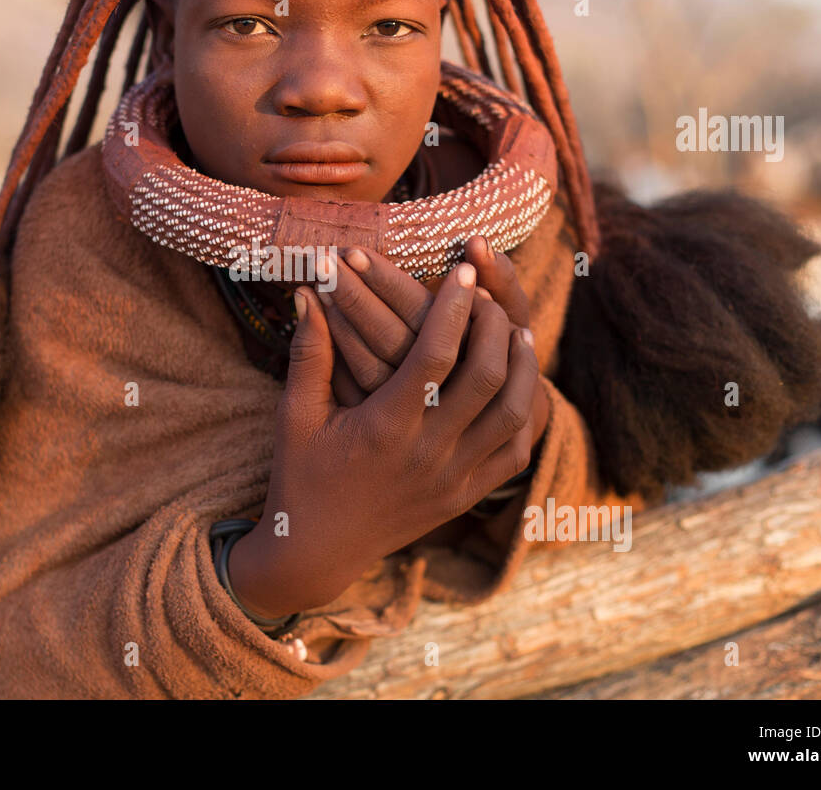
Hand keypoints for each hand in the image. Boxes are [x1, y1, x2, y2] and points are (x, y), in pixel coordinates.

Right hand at [227, 262, 540, 619]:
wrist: (319, 551)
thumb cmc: (300, 476)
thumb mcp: (295, 414)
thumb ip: (308, 352)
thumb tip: (306, 290)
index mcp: (384, 427)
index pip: (435, 355)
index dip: (454, 307)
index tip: (463, 271)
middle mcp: (427, 453)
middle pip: (486, 376)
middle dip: (494, 326)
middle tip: (490, 295)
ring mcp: (453, 479)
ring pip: (512, 413)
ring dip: (521, 366)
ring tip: (516, 332)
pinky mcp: (466, 497)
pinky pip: (515, 453)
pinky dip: (525, 415)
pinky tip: (519, 385)